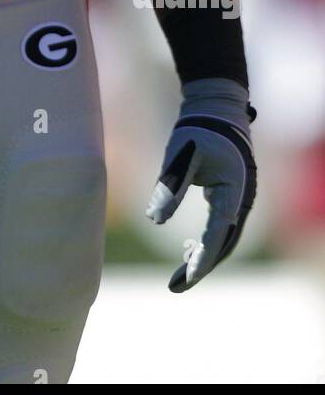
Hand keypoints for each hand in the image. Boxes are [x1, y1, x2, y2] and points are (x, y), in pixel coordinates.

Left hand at [146, 77, 256, 292]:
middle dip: (200, 267)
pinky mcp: (230, 195)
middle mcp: (242, 200)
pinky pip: (222, 226)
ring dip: (203, 257)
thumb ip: (169, 186)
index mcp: (234, 192)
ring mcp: (239, 198)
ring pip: (224, 238)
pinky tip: (188, 248)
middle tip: (175, 287)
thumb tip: (153, 220)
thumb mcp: (180, 155)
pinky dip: (207, 242)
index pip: (218, 235)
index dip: (202, 259)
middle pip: (224, 244)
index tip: (185, 279)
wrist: (215, 107)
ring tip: (178, 276)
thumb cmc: (197, 129)